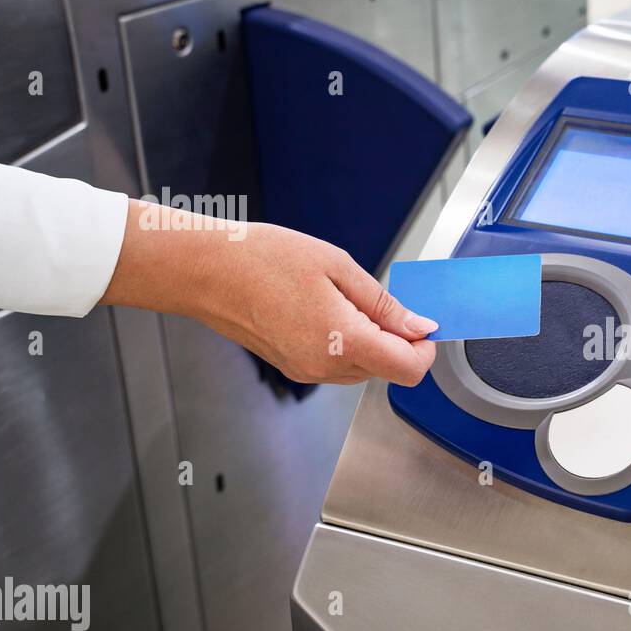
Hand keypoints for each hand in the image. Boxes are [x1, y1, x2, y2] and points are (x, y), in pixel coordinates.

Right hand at [102, 200, 436, 385]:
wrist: (205, 270)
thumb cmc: (263, 259)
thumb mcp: (338, 268)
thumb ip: (385, 305)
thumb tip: (420, 327)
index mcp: (344, 343)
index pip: (410, 369)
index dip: (425, 348)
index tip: (422, 323)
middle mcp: (326, 368)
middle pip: (388, 370)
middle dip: (396, 340)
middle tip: (375, 298)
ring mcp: (307, 371)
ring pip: (364, 368)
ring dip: (370, 340)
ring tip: (341, 298)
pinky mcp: (294, 367)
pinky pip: (337, 363)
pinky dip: (346, 342)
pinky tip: (324, 308)